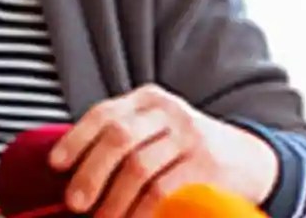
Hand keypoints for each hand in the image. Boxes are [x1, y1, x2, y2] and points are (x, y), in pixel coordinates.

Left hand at [48, 85, 278, 217]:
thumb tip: (69, 177)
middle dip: (91, 173)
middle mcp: (169, 111)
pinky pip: (163, 191)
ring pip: (138, 167)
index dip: (76, 139)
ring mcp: (190, 136)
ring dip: (113, 202)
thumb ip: (121, 145)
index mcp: (149, 100)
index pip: (105, 113)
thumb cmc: (186, 153)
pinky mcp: (206, 165)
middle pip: (119, 138)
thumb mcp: (157, 134)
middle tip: (76, 203)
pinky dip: (141, 212)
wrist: (249, 161)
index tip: (56, 165)